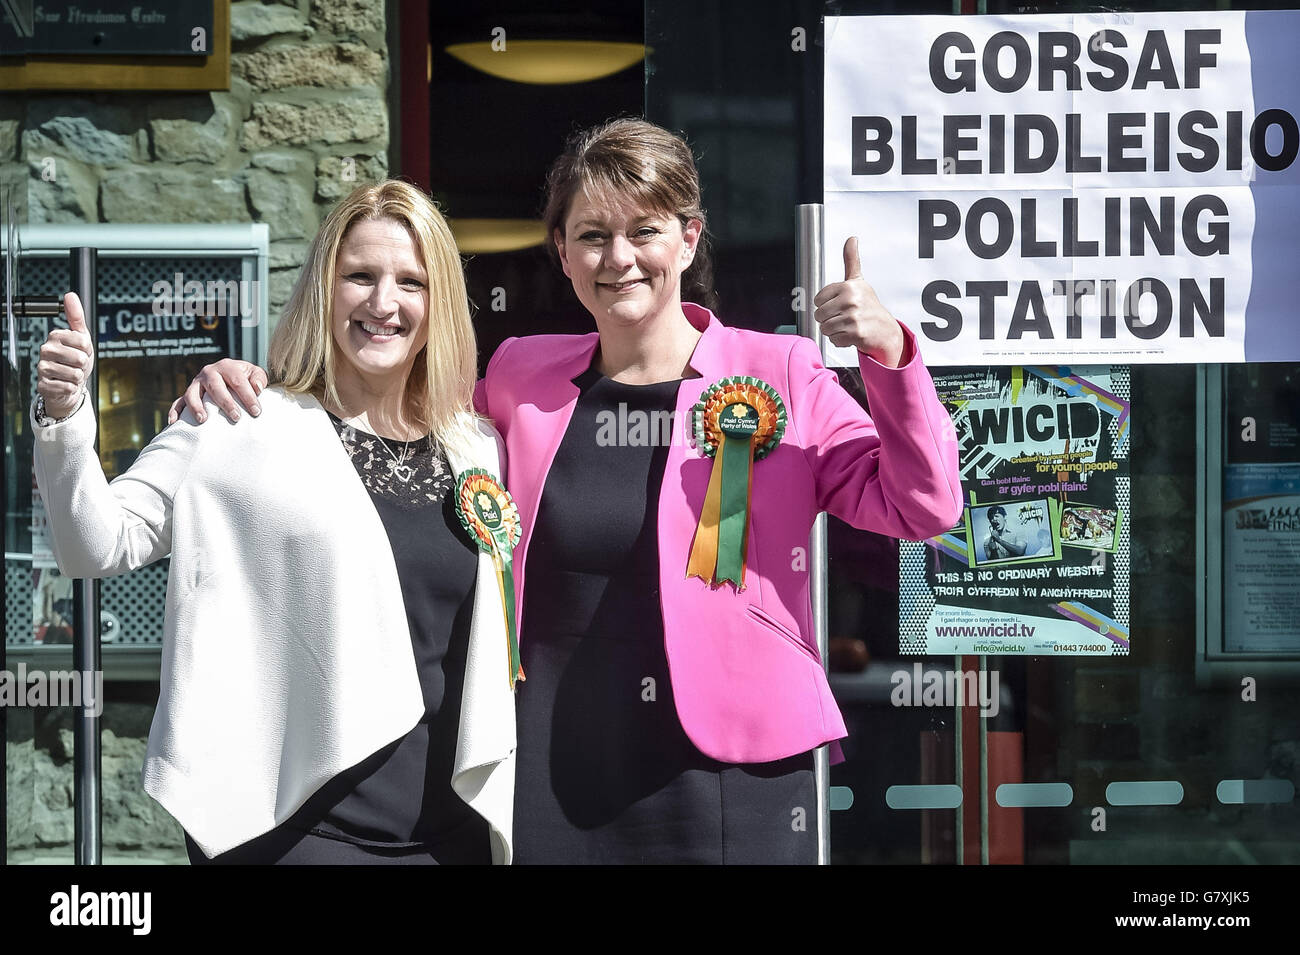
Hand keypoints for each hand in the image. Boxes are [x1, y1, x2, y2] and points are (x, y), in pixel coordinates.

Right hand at [36, 292, 94, 418]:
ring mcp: (43, 367)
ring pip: (75, 374)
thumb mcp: (81, 338)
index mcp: (55, 336)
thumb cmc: (75, 361)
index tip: (81, 351)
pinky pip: (69, 386)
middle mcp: (46, 350)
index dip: (87, 349)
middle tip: (76, 365)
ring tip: (70, 374)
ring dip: (78, 377)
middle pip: (80, 358)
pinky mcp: (43, 384)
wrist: (69, 384)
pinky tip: (64, 383)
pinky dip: (72, 387)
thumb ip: (76, 317)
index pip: (83, 341)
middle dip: (83, 364)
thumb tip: (70, 296)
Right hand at [167, 359, 266, 424]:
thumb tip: (257, 388)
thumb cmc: (245, 378)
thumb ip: (258, 378)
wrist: (231, 377)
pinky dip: (175, 412)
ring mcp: (196, 384)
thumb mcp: (255, 374)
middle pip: (215, 386)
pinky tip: (174, 423)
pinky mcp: (187, 394)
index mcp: (227, 366)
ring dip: (196, 406)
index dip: (248, 396)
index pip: (238, 381)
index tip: (256, 411)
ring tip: (203, 420)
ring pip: (192, 393)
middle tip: (236, 417)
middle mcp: (209, 372)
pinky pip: (178, 402)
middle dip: (226, 403)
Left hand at [812, 237, 904, 366]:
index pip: (818, 300)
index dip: (826, 304)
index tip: (840, 304)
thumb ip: (851, 260)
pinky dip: (840, 341)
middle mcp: (851, 300)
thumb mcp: (858, 281)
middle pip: (819, 315)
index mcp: (848, 286)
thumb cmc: (868, 305)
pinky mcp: (855, 333)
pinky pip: (834, 339)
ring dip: (834, 330)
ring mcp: (853, 317)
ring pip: (825, 328)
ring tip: (847, 325)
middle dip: (828, 319)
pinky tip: (851, 334)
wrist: (885, 329)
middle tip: (843, 317)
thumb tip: (852, 239)